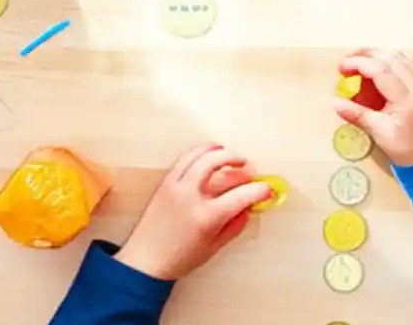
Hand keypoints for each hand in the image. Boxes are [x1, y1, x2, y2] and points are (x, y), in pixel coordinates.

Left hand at [115, 144, 272, 280]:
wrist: (146, 260)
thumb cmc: (177, 259)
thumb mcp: (213, 248)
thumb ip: (233, 226)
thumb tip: (247, 209)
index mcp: (206, 217)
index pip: (240, 196)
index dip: (258, 191)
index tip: (266, 189)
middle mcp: (190, 196)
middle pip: (217, 163)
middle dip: (236, 160)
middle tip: (247, 167)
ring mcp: (175, 186)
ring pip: (199, 155)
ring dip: (218, 151)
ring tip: (229, 154)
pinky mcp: (165, 183)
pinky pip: (184, 159)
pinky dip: (199, 152)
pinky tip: (208, 154)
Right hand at [334, 49, 412, 166]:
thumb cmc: (407, 149)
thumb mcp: (379, 132)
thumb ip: (356, 114)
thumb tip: (334, 102)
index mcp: (407, 97)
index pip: (379, 69)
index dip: (357, 64)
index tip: (341, 68)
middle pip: (390, 57)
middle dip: (366, 54)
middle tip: (347, 61)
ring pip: (401, 56)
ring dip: (379, 54)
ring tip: (361, 61)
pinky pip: (410, 62)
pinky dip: (393, 59)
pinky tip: (382, 65)